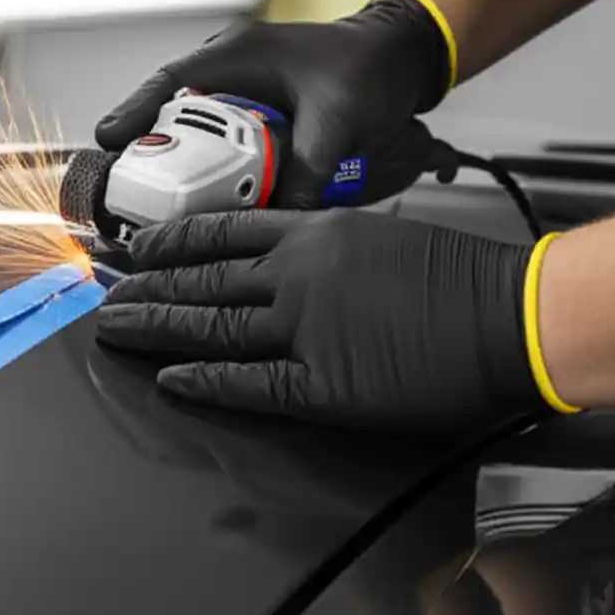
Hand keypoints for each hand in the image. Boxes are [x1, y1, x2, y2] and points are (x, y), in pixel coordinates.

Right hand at [95, 0, 451, 208]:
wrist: (397, 59)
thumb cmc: (368, 69)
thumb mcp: (338, 122)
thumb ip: (308, 171)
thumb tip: (280, 221)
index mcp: (237, 55)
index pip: (168, 83)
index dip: (132, 115)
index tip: (107, 144)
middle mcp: (228, 72)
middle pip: (171, 117)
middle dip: (157, 158)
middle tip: (142, 198)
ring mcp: (237, 93)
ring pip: (192, 135)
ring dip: (186, 169)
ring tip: (174, 209)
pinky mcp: (249, 116)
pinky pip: (218, 146)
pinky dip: (214, 172)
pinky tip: (217, 202)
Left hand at [96, 209, 545, 432]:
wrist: (510, 314)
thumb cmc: (454, 273)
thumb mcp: (373, 236)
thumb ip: (318, 246)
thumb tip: (277, 259)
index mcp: (311, 232)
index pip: (218, 232)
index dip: (168, 242)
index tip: (133, 247)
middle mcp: (297, 274)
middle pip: (201, 279)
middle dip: (145, 286)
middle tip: (105, 294)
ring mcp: (307, 328)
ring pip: (211, 324)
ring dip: (156, 326)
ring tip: (115, 329)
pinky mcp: (325, 382)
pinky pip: (250, 381)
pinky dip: (206, 379)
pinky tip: (171, 377)